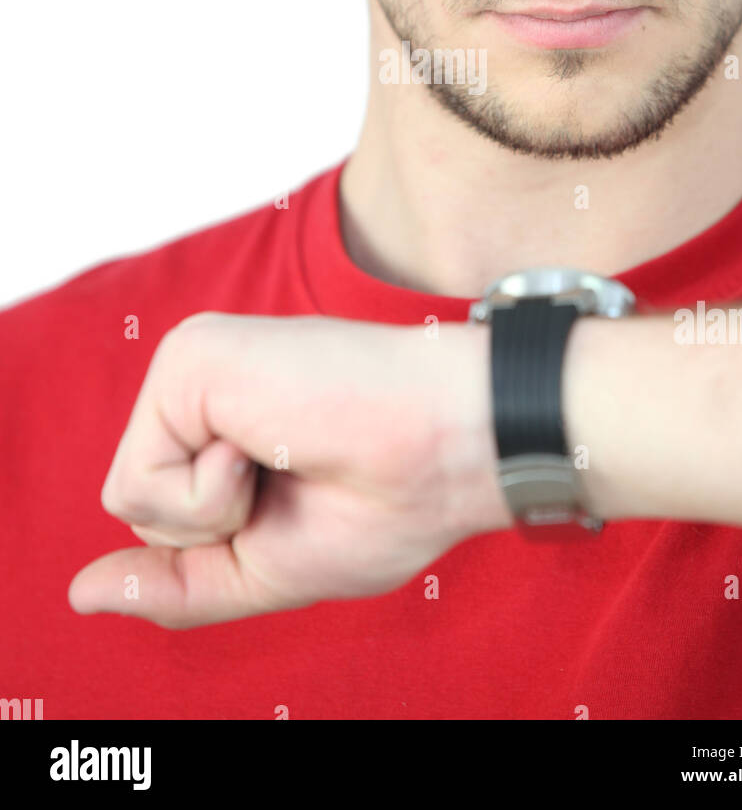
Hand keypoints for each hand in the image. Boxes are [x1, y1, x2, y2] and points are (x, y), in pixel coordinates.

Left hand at [68, 312, 509, 627]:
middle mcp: (201, 387)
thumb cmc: (387, 501)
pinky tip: (274, 441)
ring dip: (217, 513)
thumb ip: (178, 580)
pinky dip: (213, 494)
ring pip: (132, 498)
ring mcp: (192, 366)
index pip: (166, 517)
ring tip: (289, 454)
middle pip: (141, 511)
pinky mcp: (187, 359)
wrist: (447, 447)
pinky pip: (144, 480)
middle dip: (219, 532)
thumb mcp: (268, 565)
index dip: (227, 541)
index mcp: (225, 421)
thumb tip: (81, 594)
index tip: (309, 493)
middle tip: (302, 476)